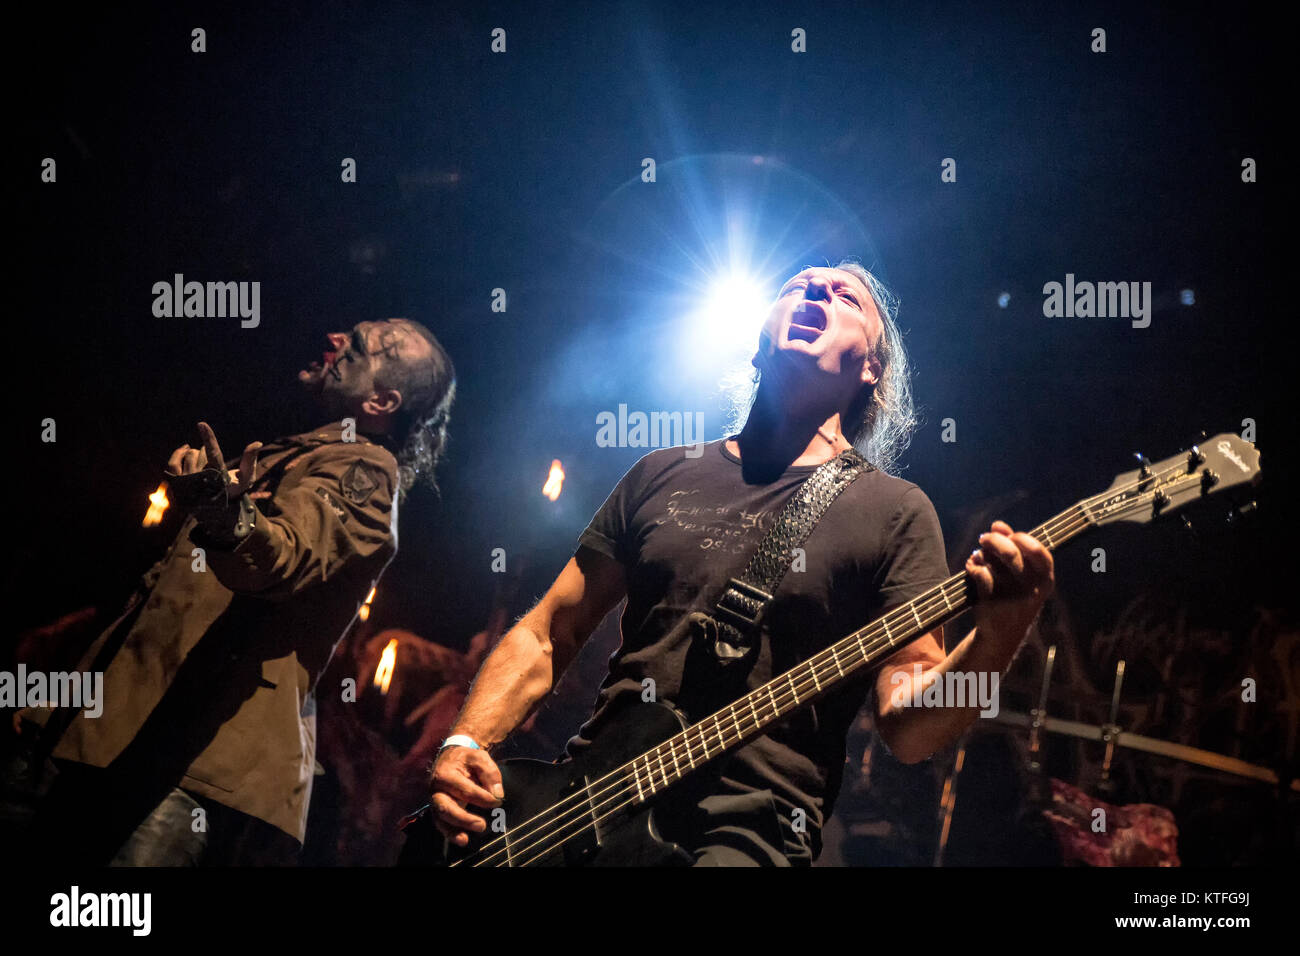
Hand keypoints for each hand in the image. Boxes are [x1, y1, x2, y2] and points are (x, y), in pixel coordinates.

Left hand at [165, 421, 261, 497]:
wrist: (217, 511)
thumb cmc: (234, 489)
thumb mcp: (247, 476)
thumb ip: (250, 459)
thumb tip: (258, 442)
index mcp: (220, 478)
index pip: (213, 454)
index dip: (209, 438)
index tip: (202, 424)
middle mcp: (201, 481)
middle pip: (200, 452)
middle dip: (206, 450)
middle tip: (212, 462)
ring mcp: (188, 483)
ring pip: (189, 454)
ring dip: (196, 454)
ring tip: (203, 462)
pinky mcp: (177, 485)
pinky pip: (172, 463)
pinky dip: (178, 453)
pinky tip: (185, 449)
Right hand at [430, 744, 503, 847]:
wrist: (451, 757)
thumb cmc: (466, 759)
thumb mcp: (479, 757)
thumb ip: (490, 773)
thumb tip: (497, 793)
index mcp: (445, 774)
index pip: (465, 790)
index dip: (482, 797)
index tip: (497, 801)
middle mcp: (436, 789)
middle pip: (445, 807)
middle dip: (463, 818)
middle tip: (481, 825)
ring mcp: (435, 801)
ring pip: (441, 819)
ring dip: (453, 830)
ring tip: (465, 839)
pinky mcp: (438, 809)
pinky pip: (441, 824)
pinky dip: (449, 833)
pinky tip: (461, 840)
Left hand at [965, 520, 1053, 650]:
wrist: (1003, 634)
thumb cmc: (1014, 595)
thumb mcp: (1023, 575)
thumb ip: (1014, 547)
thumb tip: (998, 525)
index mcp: (1045, 580)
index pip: (1038, 551)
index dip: (1021, 538)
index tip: (1010, 535)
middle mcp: (1031, 589)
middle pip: (1010, 552)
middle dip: (993, 540)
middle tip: (983, 538)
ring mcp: (1011, 597)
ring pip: (993, 561)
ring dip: (981, 552)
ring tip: (978, 554)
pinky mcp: (993, 602)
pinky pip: (980, 574)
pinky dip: (973, 566)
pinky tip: (972, 566)